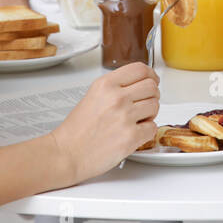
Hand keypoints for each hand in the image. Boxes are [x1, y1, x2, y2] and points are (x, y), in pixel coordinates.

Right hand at [49, 63, 159, 184]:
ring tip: (137, 120)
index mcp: (106, 84)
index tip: (152, 80)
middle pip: (152, 87)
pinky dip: (146, 131)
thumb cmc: (76, 130)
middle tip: (145, 103)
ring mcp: (125, 117)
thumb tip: (138, 84)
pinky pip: (153, 128)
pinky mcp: (131, 137)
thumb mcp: (93, 96)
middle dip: (152, 95)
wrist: (67, 154)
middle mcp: (117, 97)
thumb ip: (115, 87)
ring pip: (155, 106)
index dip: (150, 75)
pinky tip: (135, 133)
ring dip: (150, 114)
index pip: (140, 69)